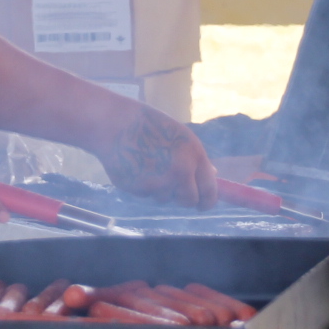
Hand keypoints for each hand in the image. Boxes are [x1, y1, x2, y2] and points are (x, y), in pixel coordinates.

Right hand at [102, 108, 218, 208]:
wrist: (115, 123)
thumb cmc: (149, 125)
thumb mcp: (179, 135)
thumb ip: (195, 158)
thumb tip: (213, 175)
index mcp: (194, 155)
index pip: (209, 190)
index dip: (207, 201)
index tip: (202, 205)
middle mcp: (180, 171)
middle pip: (188, 200)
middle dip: (182, 198)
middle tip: (173, 188)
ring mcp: (159, 182)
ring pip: (164, 199)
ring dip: (159, 190)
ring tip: (146, 165)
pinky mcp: (139, 189)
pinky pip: (145, 195)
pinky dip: (141, 186)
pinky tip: (134, 166)